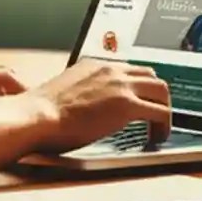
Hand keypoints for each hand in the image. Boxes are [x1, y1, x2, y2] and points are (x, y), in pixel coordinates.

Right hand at [27, 59, 170, 152]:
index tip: (139, 98)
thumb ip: (80, 92)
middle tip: (155, 111)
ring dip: (164, 107)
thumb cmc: (41, 112)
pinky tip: (158, 136)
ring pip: (160, 89)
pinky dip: (164, 124)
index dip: (137, 86)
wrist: (37, 117)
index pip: (126, 69)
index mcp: (93, 65)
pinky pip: (159, 111)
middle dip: (155, 93)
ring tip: (160, 126)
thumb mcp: (63, 91)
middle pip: (149, 74)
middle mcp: (110, 69)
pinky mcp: (126, 105)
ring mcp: (120, 85)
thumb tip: (84, 107)